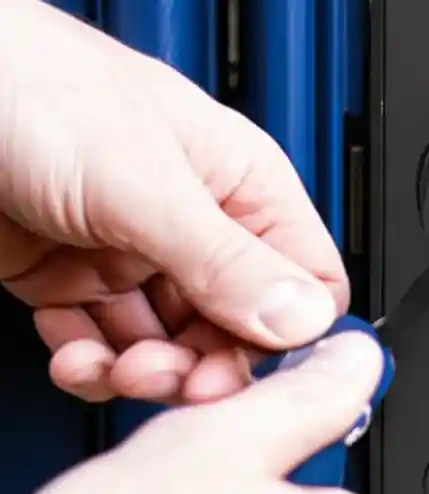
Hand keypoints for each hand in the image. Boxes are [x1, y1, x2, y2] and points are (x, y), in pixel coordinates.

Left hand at [0, 0, 346, 403]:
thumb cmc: (33, 85)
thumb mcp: (145, 184)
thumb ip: (224, 260)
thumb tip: (303, 320)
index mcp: (242, 187)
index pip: (304, 283)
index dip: (287, 334)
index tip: (252, 368)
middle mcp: (196, 225)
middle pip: (236, 329)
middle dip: (204, 363)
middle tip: (175, 379)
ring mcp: (133, 254)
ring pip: (170, 346)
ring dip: (144, 372)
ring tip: (115, 369)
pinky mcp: (72, 278)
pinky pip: (103, 344)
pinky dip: (89, 364)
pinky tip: (75, 356)